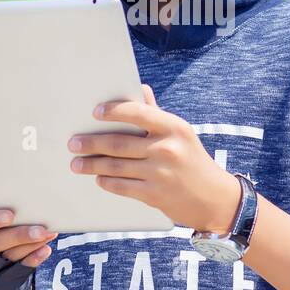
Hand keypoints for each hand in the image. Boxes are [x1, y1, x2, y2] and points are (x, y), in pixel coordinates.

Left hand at [68, 84, 242, 234]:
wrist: (215, 199)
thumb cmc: (193, 160)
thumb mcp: (182, 134)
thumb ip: (157, 115)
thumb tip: (140, 90)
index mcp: (173, 127)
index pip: (138, 112)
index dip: (113, 111)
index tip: (94, 112)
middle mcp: (166, 148)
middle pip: (118, 143)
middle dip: (91, 143)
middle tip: (73, 143)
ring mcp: (160, 173)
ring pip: (115, 166)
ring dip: (91, 164)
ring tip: (77, 163)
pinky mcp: (154, 195)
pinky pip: (122, 186)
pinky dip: (106, 181)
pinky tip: (98, 178)